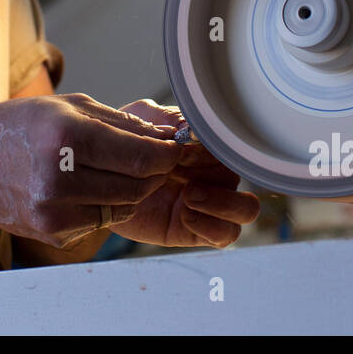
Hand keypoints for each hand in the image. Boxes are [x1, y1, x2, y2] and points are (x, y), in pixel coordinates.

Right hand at [0, 93, 181, 248]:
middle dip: (154, 172)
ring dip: (133, 189)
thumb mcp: (67, 106)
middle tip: (154, 158)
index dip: (167, 154)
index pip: (141, 158)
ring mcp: (55, 212)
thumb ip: (120, 121)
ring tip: (119, 169)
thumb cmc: (18, 126)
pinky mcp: (54, 233)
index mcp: (65, 137)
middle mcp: (59, 178)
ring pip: (125, 207)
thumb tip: (164, 134)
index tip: (175, 147)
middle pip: (138, 186)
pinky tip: (90, 186)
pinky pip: (101, 221)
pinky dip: (107, 204)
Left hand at [110, 99, 260, 247]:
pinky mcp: (197, 230)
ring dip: (223, 203)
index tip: (181, 146)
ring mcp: (211, 204)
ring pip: (247, 209)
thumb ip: (168, 118)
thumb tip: (191, 128)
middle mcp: (217, 175)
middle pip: (246, 177)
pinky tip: (185, 213)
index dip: (211, 147)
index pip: (234, 145)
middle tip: (179, 168)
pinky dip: (211, 225)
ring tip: (189, 195)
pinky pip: (226, 235)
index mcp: (211, 147)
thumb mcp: (143, 119)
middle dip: (214, 172)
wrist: (105, 178)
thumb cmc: (128, 145)